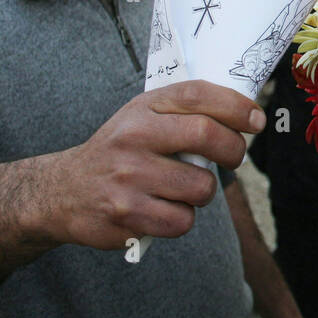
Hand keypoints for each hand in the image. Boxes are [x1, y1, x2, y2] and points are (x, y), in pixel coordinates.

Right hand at [51, 80, 264, 249]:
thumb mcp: (141, 118)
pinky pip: (182, 221)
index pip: (198, 95)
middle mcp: (134, 137)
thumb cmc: (119, 152)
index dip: (236, 106)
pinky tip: (163, 210)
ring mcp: (129, 177)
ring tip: (182, 189)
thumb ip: (184, 112)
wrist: (62, 191)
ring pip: (200, 188)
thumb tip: (245, 116)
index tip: (256, 120)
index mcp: (143, 109)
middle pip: (207, 137)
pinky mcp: (127, 214)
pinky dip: (182, 220)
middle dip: (234, 151)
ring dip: (203, 193)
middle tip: (234, 158)